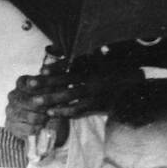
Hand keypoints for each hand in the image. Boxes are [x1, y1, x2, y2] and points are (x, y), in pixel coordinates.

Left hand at [5, 67, 143, 140]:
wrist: (138, 91)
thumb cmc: (120, 73)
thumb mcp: (106, 60)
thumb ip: (89, 57)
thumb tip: (72, 54)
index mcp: (95, 65)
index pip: (72, 65)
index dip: (56, 67)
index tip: (41, 70)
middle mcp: (94, 78)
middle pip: (65, 80)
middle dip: (46, 83)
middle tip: (28, 85)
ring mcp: (95, 93)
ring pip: (69, 96)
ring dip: (50, 99)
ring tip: (34, 102)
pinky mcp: (97, 106)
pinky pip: (77, 110)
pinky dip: (63, 112)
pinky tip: (50, 113)